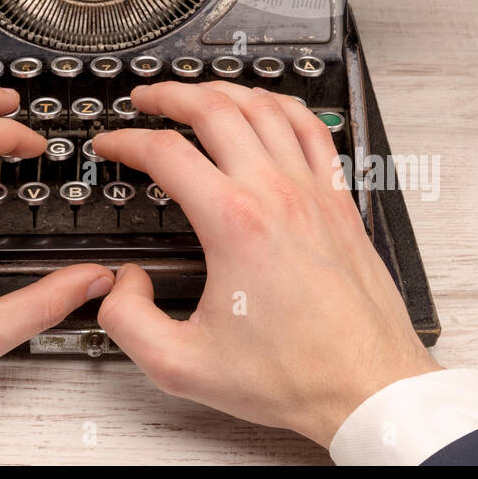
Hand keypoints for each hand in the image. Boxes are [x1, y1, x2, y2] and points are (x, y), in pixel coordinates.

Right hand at [92, 81, 438, 446]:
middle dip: (169, 95)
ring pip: (263, 107)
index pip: (165, 152)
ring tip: (196, 94)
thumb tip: (122, 283)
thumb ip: (129, 322)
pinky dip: (281, 105)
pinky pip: (311, 129)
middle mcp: (275, 194)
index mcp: (233, 223)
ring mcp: (312, 191)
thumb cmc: (294, 375)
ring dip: (221, 91)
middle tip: (146, 99)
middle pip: (214, 109)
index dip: (125, 141)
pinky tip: (267, 107)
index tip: (110, 144)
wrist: (367, 387)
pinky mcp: (339, 201)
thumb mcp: (184, 365)